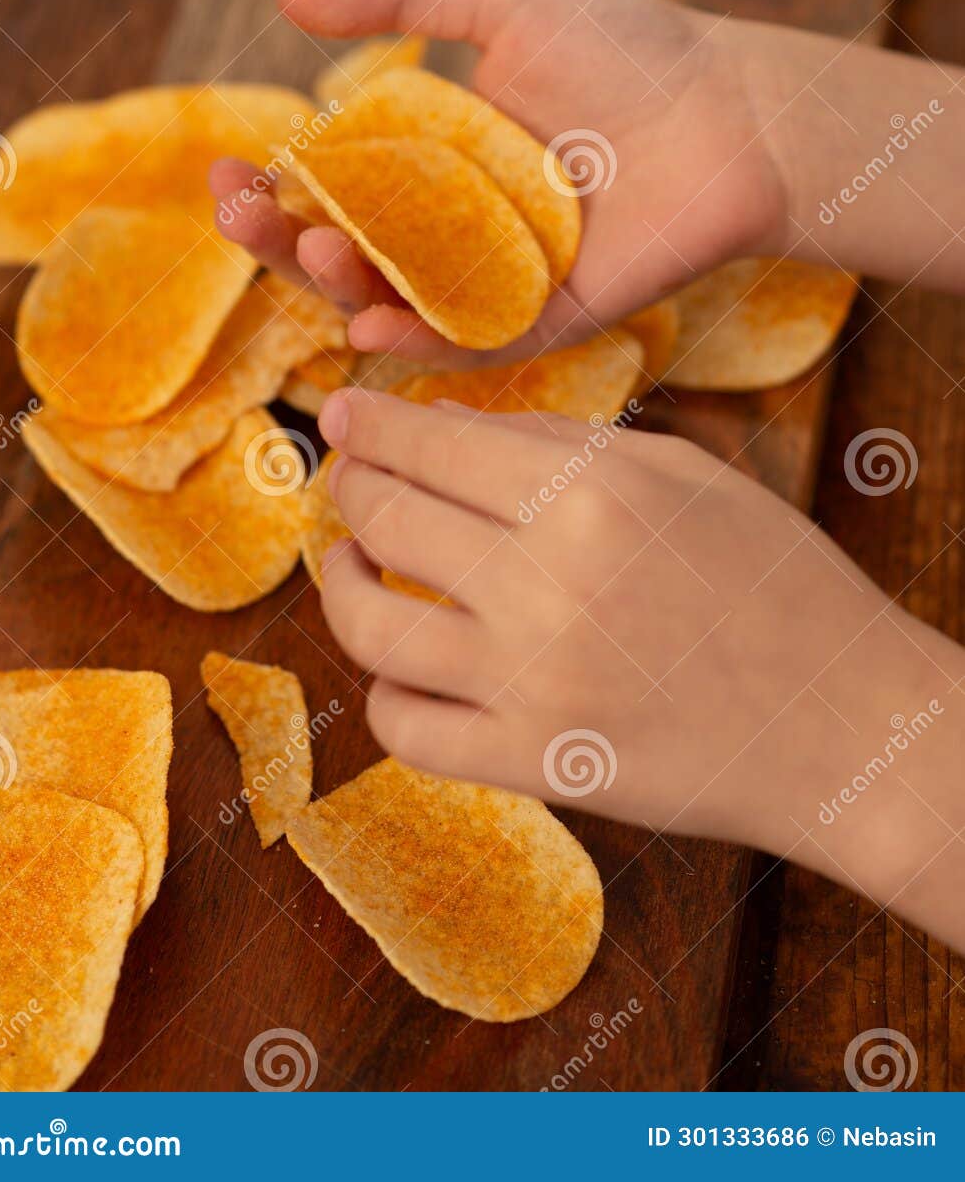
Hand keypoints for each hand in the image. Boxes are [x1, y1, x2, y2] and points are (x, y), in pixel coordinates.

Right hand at [211, 0, 788, 364]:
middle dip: (281, 242)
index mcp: (430, 158)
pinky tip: (372, 329)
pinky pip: (472, 342)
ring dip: (341, 288)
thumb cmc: (624, 43)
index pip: (326, 186)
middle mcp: (452, 225)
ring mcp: (495, 277)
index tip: (222, 176)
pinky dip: (422, 343)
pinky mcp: (547, 320)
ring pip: (396, 301)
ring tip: (314, 248)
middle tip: (240, 220)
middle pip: (344, 251)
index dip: (270, 188)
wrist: (732, 106)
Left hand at [316, 388, 964, 951]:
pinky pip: (405, 730)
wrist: (844, 722)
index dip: (368, 426)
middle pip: (385, 520)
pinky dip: (384, 692)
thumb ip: (554, 441)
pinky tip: (398, 664)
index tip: (341, 418)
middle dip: (350, 489)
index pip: (429, 444)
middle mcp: (546, 586)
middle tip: (348, 480)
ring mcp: (532, 686)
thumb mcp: (681, 472)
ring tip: (347, 564)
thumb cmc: (773, 581)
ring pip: (370, 629)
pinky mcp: (534, 767)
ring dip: (341, 585)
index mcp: (587, 495)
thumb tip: (440, 426)